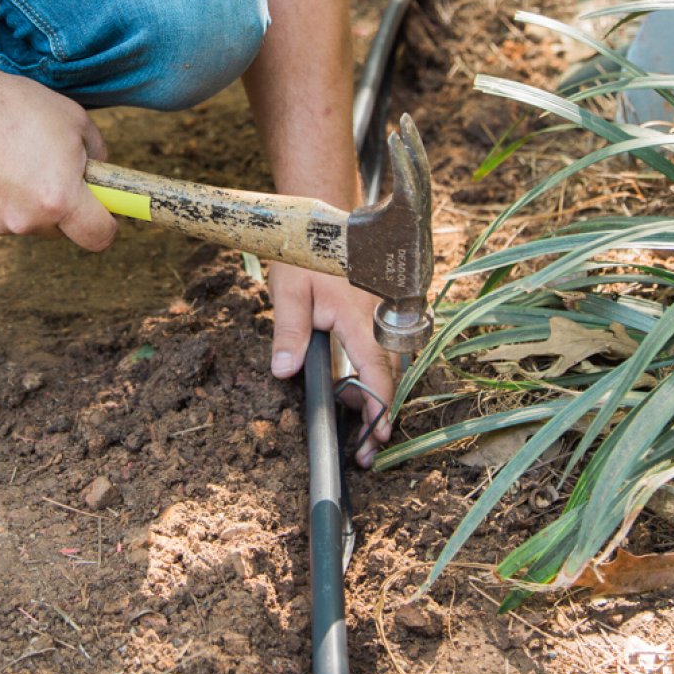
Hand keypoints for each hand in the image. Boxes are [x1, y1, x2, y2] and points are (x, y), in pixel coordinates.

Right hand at [0, 71, 117, 251]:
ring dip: (25, 200)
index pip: (98, 237)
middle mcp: (26, 221)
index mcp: (59, 201)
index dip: (105, 223)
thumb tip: (98, 172)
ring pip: (24, 220)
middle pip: (59, 230)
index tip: (101, 209)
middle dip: (61, 206)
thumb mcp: (75, 120)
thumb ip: (97, 154)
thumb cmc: (15, 106)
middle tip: (50, 169)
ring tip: (12, 158)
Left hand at [267, 261, 397, 466]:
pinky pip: (380, 353)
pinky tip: (352, 390)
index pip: (377, 370)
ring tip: (359, 426)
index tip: (378, 436)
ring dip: (375, 396)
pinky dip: (371, 375)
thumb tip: (284, 371)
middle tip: (366, 449)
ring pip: (386, 366)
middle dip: (380, 413)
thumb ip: (290, 331)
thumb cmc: (307, 255)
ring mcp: (380, 318)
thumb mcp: (289, 290)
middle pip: (388, 375)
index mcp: (359, 316)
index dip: (380, 406)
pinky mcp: (376, 317)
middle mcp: (377, 319)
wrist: (323, 224)